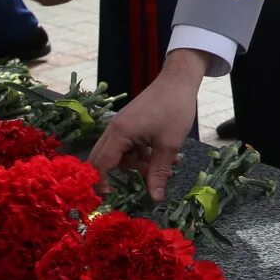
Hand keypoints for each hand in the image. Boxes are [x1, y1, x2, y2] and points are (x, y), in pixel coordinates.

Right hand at [88, 51, 209, 199]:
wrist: (179, 81)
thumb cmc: (174, 110)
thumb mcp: (168, 145)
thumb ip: (158, 173)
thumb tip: (154, 199)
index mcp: (118, 134)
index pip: (99, 165)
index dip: (101, 184)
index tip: (111, 199)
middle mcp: (114, 129)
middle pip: (107, 160)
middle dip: (125, 175)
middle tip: (143, 186)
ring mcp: (122, 125)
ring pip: (123, 155)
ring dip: (141, 164)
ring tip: (169, 167)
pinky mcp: (131, 123)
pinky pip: (131, 145)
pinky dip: (145, 154)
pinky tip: (170, 156)